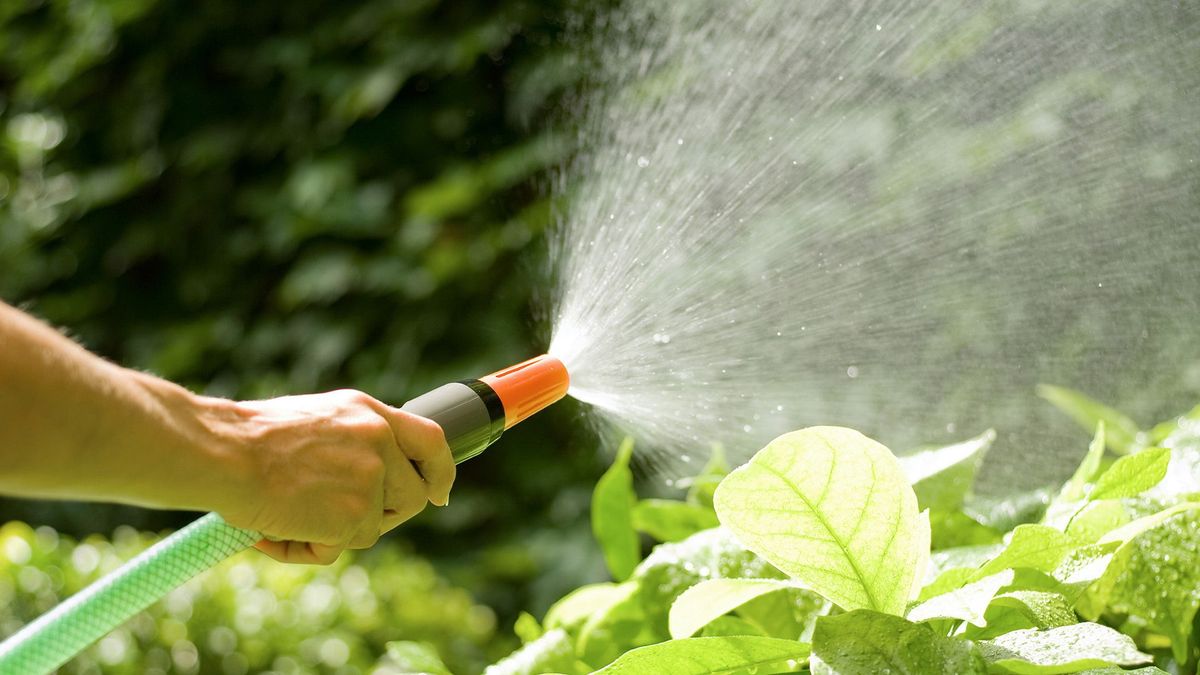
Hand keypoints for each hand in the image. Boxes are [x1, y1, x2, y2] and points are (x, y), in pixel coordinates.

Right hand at [215, 389, 454, 564]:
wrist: (224, 453)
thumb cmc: (252, 439)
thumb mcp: (319, 419)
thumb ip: (355, 439)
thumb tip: (374, 474)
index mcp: (370, 414)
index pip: (432, 440)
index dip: (441, 472)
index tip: (439, 493)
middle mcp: (379, 442)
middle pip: (412, 496)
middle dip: (383, 516)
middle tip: (339, 519)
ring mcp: (370, 479)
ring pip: (373, 528)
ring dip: (337, 534)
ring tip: (288, 518)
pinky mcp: (354, 516)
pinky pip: (340, 548)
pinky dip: (308, 550)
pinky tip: (275, 532)